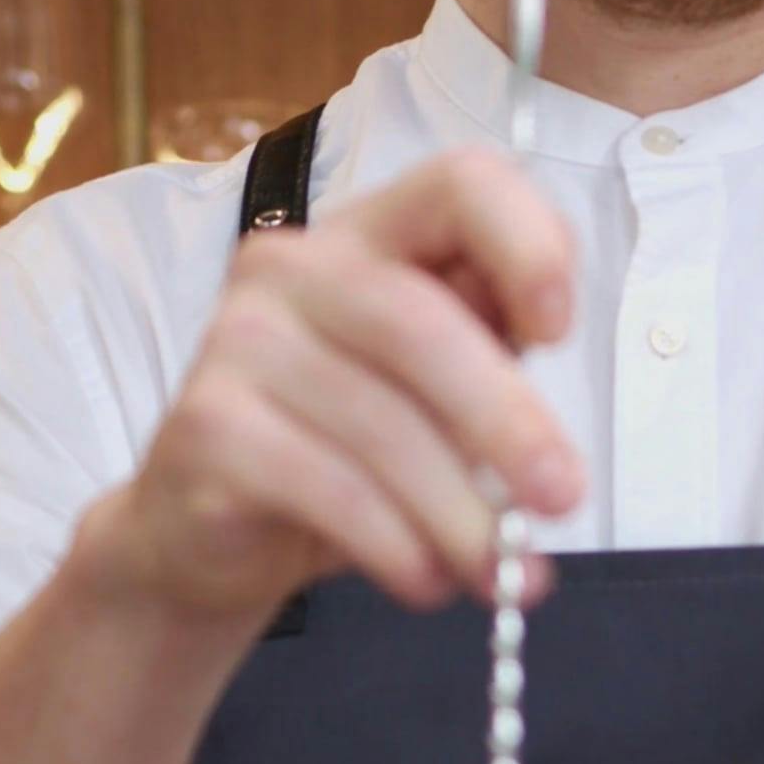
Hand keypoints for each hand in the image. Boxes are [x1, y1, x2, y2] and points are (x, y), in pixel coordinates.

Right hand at [81, 147, 584, 636]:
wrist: (205, 533)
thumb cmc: (340, 449)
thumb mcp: (433, 400)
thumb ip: (490, 368)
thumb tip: (549, 439)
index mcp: (367, 236)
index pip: (459, 183)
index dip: (527, 243)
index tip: (558, 334)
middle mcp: (291, 267)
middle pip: (418, 322)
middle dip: (506, 419)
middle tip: (560, 498)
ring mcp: (235, 341)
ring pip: (377, 422)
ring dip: (457, 512)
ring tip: (499, 573)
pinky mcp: (204, 428)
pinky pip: (325, 486)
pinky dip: (394, 544)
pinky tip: (428, 580)